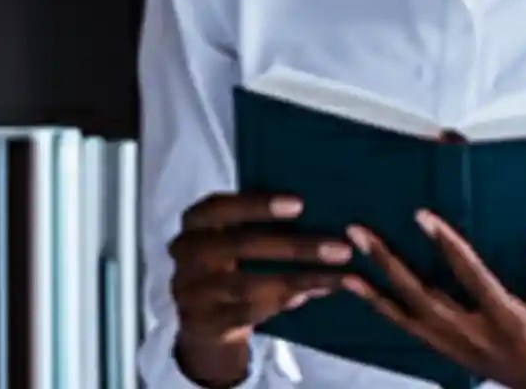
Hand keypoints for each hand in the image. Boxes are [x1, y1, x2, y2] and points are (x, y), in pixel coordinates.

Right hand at [168, 192, 352, 387]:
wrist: (203, 316)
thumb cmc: (232, 259)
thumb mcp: (236, 234)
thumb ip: (263, 222)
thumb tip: (324, 212)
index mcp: (195, 221)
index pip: (221, 206)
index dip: (258, 204)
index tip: (300, 204)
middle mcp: (185, 252)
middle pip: (240, 245)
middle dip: (295, 247)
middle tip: (340, 250)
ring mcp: (189, 289)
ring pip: (247, 284)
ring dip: (296, 280)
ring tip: (334, 278)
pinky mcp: (201, 322)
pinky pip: (245, 313)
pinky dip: (280, 304)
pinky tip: (308, 295)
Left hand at [343, 210, 525, 388]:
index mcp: (512, 323)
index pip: (471, 278)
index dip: (446, 245)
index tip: (422, 217)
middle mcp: (480, 338)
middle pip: (423, 298)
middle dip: (388, 264)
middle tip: (360, 234)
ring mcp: (464, 351)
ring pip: (410, 319)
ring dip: (377, 291)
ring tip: (347, 265)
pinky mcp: (457, 356)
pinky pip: (413, 333)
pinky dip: (387, 312)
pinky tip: (367, 294)